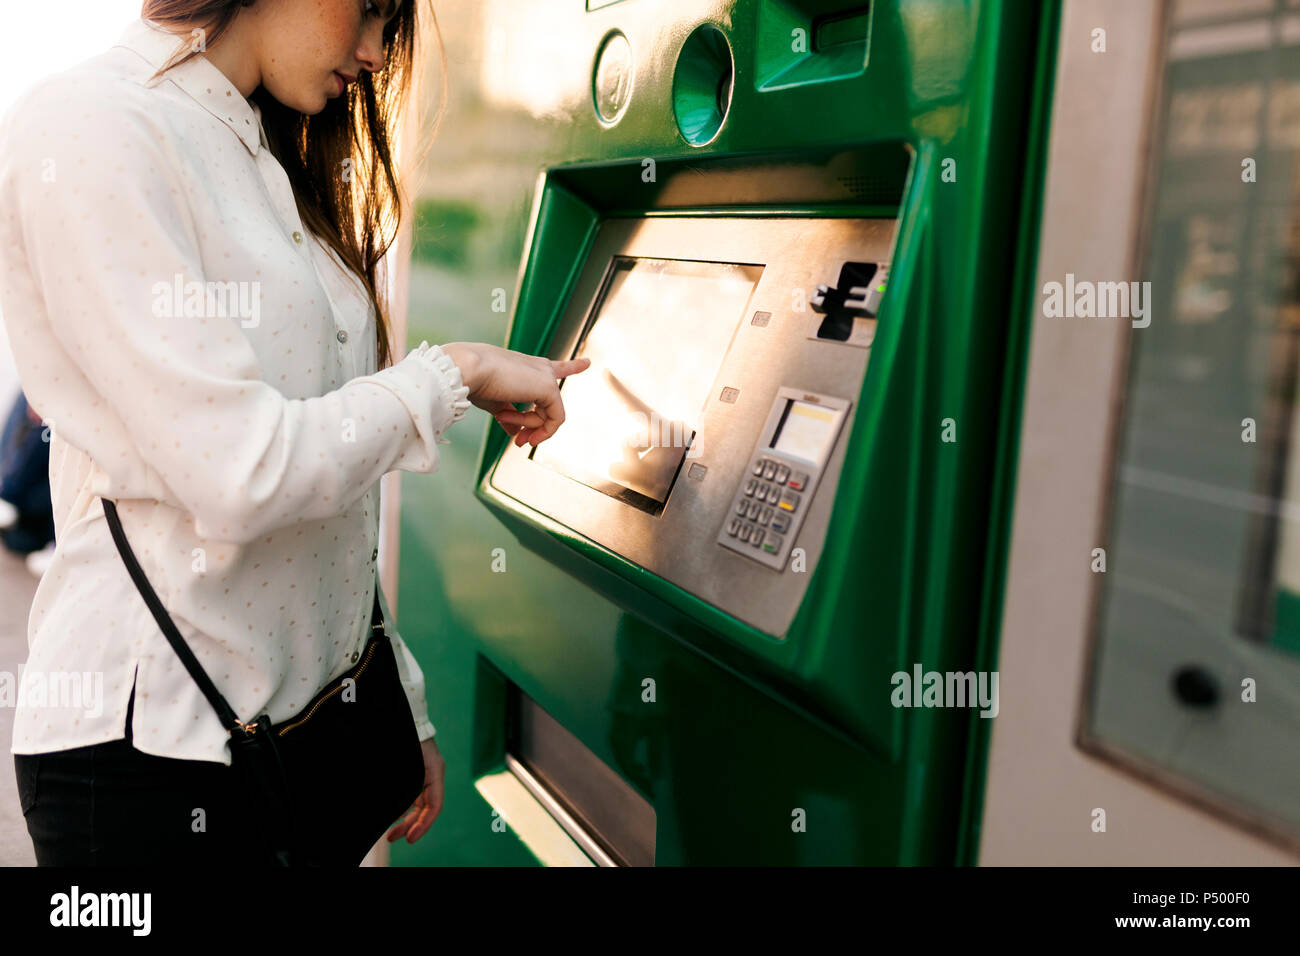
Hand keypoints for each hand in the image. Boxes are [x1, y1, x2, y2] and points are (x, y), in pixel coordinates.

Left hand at [386, 736, 444, 845]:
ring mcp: (421, 774)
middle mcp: (430, 775)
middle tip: (392, 837)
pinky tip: (389, 815)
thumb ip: (403, 784)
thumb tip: (394, 808)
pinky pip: (408, 796)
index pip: (434, 806)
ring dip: (403, 819)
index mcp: (434, 771)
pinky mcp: (410, 773)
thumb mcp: (406, 760)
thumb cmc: (404, 732)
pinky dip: (400, 807)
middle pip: (423, 808)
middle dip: (409, 825)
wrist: (402, 714)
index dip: (423, 824)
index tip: (410, 838)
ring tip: (389, 833)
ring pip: (415, 804)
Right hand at [441, 342, 590, 447]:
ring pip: (549, 413)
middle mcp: (540, 367)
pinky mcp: (548, 387)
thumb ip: (510, 417)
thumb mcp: (494, 402)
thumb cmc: (475, 382)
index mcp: (526, 366)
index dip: (571, 367)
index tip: (587, 363)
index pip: (555, 367)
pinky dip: (538, 429)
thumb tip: (517, 433)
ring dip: (527, 425)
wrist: (467, 369)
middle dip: (535, 427)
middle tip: (519, 443)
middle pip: (549, 403)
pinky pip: (553, 419)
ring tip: (504, 419)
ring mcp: (546, 375)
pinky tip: (522, 432)